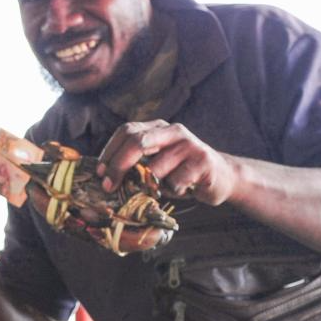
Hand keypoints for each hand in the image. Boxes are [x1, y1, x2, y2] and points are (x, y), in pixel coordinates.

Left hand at [97, 120, 237, 205]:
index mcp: (157, 128)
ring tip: (160, 189)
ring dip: (151, 186)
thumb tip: (104, 176)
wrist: (220, 177)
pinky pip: (175, 182)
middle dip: (118, 166)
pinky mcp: (202, 161)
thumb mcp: (155, 163)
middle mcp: (173, 131)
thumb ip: (135, 164)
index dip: (109, 152)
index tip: (99, 173)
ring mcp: (189, 144)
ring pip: (156, 168)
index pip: (126, 131)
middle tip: (109, 186)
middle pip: (137, 142)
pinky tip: (181, 189)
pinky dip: (172, 191)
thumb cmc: (181, 172)